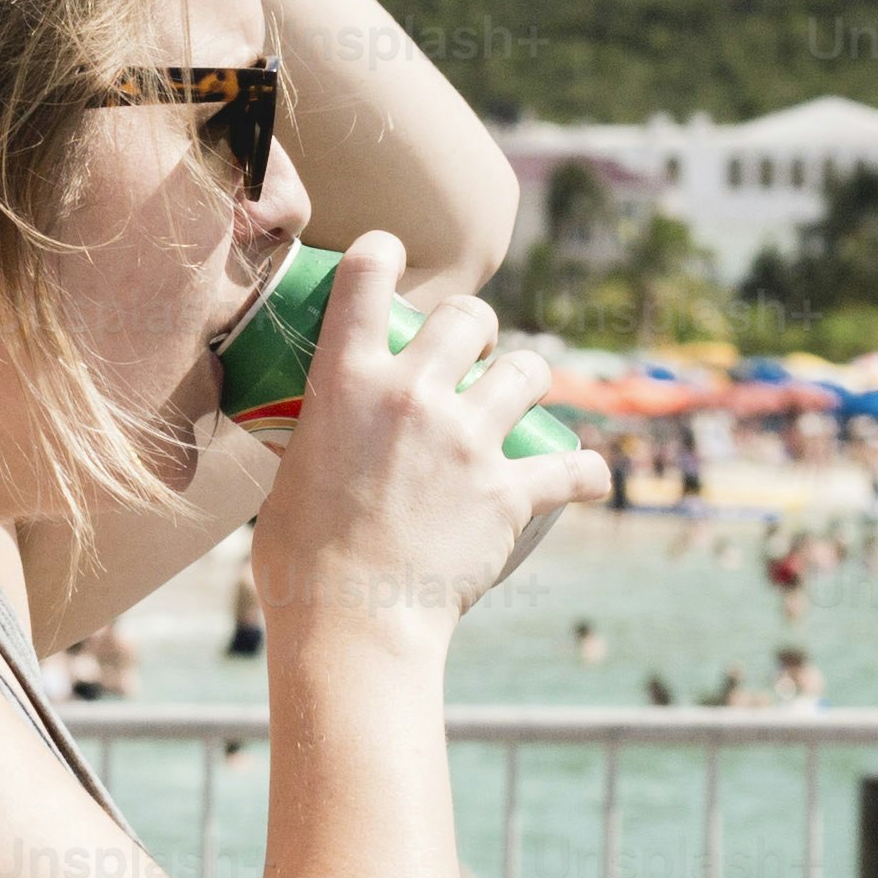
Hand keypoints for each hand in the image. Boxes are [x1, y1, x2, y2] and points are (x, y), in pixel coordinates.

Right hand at [245, 231, 608, 653]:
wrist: (353, 624)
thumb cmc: (300, 566)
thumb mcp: (289, 476)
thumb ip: (313, 444)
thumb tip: (316, 446)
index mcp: (346, 382)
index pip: (368, 273)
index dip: (383, 252)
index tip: (388, 256)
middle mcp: (412, 394)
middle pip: (469, 315)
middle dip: (476, 327)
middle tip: (469, 354)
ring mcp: (467, 439)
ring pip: (528, 369)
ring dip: (526, 378)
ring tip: (517, 399)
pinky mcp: (509, 490)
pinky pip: (573, 468)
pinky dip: (585, 473)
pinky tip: (588, 477)